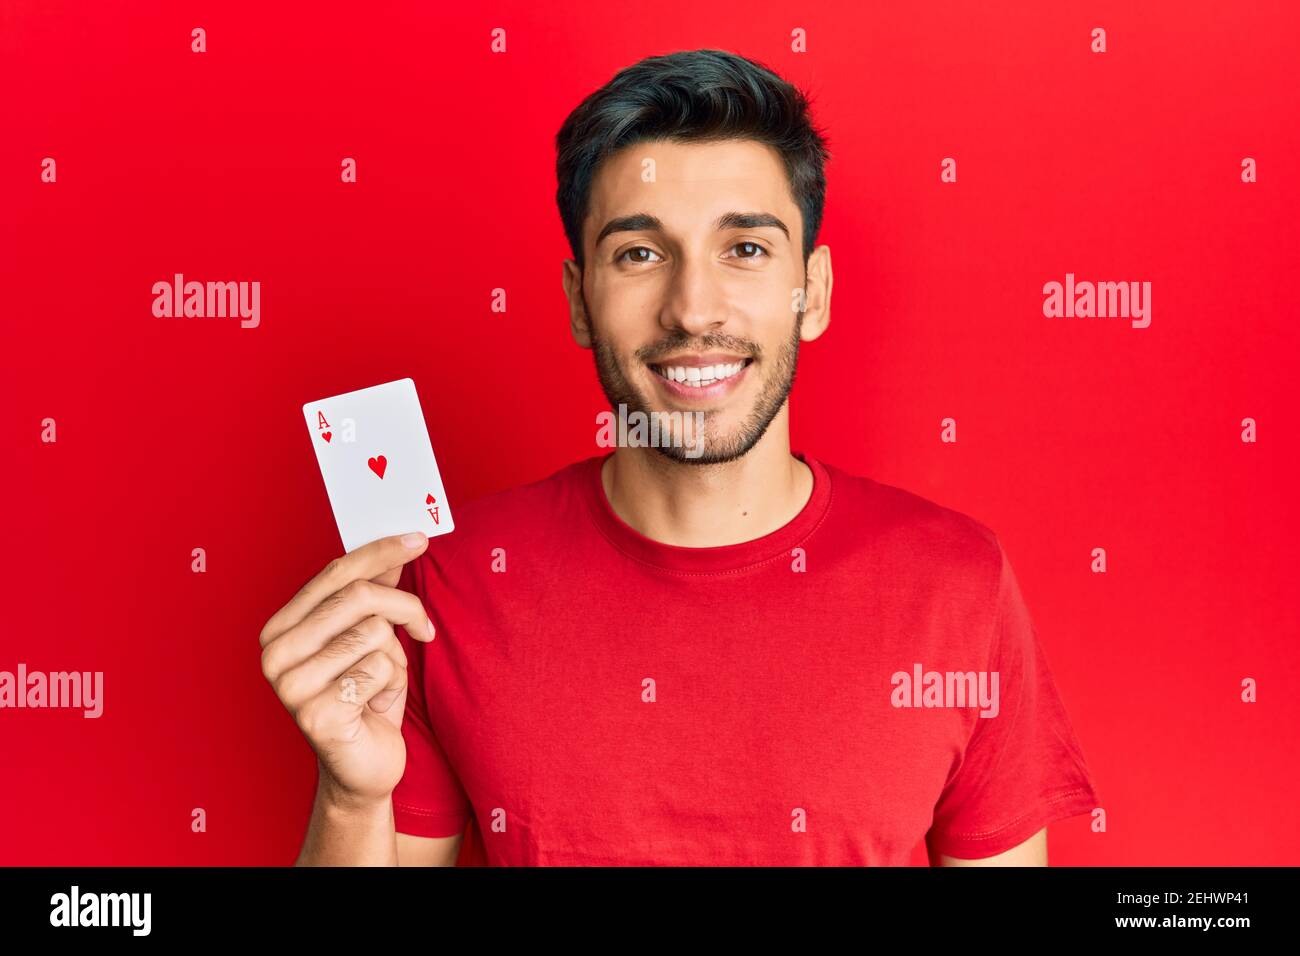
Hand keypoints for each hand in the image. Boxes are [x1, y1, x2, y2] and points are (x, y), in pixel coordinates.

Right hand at [259, 531, 436, 805]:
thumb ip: (375, 593)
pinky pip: (379, 670)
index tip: (419, 538)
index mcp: (281, 628)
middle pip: (360, 597)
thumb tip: (398, 547)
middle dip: (404, 609)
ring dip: (394, 659)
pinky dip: (391, 685)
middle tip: (425, 629)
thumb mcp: (371, 637)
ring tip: (379, 684)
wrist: (363, 767)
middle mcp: (275, 653)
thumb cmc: (366, 697)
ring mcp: (291, 686)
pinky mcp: (316, 714)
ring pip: (375, 634)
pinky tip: (374, 707)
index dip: (380, 552)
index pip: (335, 573)